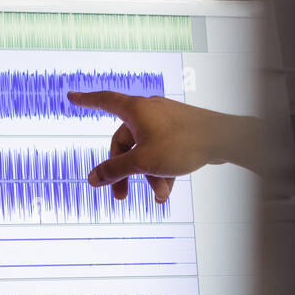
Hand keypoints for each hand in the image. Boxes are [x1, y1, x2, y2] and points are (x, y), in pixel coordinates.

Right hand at [67, 91, 243, 202]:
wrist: (224, 139)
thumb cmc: (183, 145)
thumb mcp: (143, 162)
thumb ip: (115, 171)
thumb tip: (92, 178)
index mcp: (135, 109)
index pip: (103, 101)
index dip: (85, 100)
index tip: (71, 96)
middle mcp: (147, 111)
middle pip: (124, 143)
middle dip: (124, 172)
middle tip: (121, 197)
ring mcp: (164, 121)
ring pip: (145, 152)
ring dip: (148, 176)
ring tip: (160, 196)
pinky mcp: (179, 132)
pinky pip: (161, 152)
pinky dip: (161, 170)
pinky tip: (168, 191)